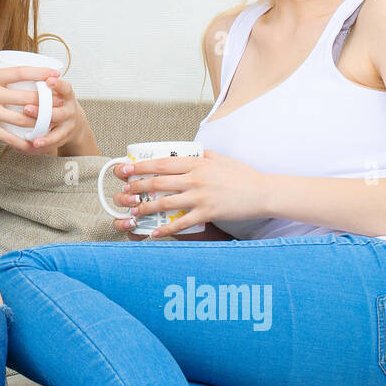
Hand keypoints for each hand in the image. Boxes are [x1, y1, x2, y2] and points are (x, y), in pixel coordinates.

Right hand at [0, 65, 60, 153]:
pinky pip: (6, 136)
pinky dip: (20, 142)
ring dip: (38, 123)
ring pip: (21, 119)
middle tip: (60, 104)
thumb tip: (0, 71)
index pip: (20, 73)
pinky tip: (31, 145)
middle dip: (46, 102)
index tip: (55, 75)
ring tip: (51, 125)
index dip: (40, 74)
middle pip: (27, 98)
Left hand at [21, 73, 85, 152]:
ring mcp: (67, 126)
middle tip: (27, 109)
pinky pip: (51, 146)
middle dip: (42, 112)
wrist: (74, 122)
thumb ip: (41, 83)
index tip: (49, 81)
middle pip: (59, 113)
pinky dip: (40, 149)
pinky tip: (28, 150)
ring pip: (58, 133)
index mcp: (67, 96)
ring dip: (45, 137)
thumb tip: (13, 70)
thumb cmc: (57, 102)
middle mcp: (69, 111)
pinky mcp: (62, 139)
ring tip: (34, 141)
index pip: (65, 88)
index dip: (58, 85)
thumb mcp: (55, 91)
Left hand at [109, 149, 268, 239]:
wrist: (262, 192)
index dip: (139, 167)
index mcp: (196, 162)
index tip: (125, 170)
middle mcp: (195, 178)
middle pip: (157, 183)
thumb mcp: (219, 158)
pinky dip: (165, 229)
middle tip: (123, 192)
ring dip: (145, 208)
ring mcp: (200, 196)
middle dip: (136, 188)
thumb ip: (201, 155)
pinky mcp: (207, 213)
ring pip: (164, 203)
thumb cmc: (242, 175)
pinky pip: (181, 223)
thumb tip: (186, 152)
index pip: (161, 163)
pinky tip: (154, 233)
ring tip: (133, 211)